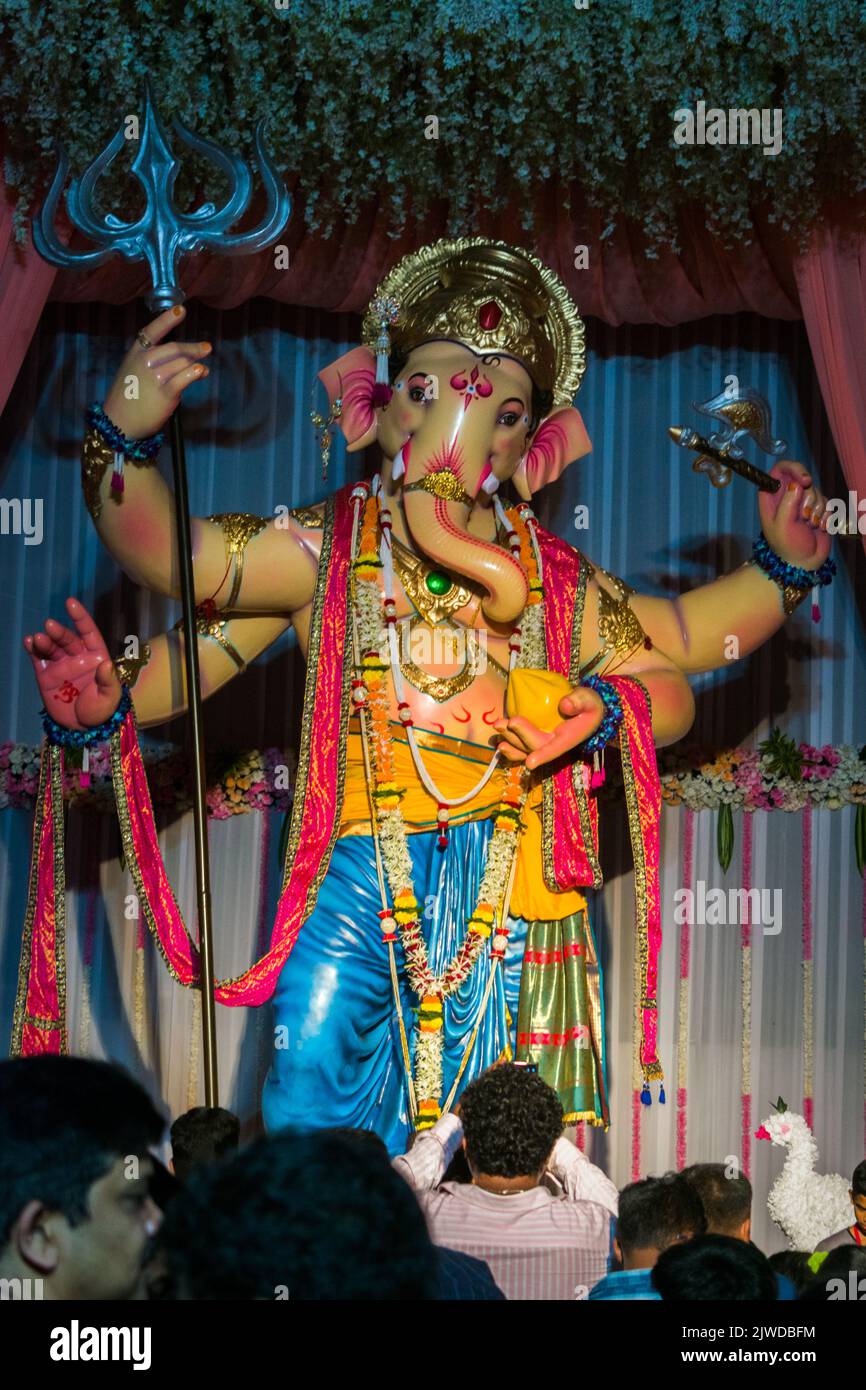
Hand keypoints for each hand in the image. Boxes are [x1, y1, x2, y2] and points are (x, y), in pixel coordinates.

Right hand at [24, 598, 122, 732]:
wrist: (81, 729)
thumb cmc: (101, 711)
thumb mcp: (109, 698)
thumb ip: (108, 681)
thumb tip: (105, 664)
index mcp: (96, 657)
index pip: (89, 633)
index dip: (80, 617)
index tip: (70, 602)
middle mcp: (78, 657)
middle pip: (67, 639)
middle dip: (58, 632)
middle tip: (49, 627)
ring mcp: (61, 665)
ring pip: (51, 647)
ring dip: (44, 641)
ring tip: (37, 639)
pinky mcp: (46, 676)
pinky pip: (39, 659)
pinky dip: (33, 649)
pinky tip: (29, 642)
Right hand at [102, 305, 211, 439]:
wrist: (120, 423)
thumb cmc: (128, 398)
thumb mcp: (133, 372)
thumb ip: (157, 364)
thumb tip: (189, 362)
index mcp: (136, 353)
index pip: (152, 330)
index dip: (167, 319)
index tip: (181, 309)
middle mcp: (145, 361)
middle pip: (175, 347)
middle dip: (193, 348)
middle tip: (206, 348)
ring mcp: (155, 376)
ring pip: (182, 363)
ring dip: (195, 364)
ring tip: (202, 370)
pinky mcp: (165, 392)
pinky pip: (184, 378)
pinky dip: (195, 373)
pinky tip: (202, 371)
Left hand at [492, 686, 604, 770]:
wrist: (587, 710)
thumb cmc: (589, 705)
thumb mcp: (590, 700)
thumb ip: (579, 701)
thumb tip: (564, 705)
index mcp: (568, 739)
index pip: (555, 749)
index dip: (543, 756)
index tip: (530, 763)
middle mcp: (554, 744)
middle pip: (534, 745)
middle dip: (517, 737)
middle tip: (502, 723)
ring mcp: (543, 742)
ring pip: (524, 747)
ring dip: (509, 740)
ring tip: (497, 728)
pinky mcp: (536, 736)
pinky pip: (520, 746)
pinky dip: (510, 746)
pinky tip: (498, 742)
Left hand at [758, 460, 831, 569]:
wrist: (802, 563)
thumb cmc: (786, 546)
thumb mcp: (782, 525)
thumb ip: (787, 503)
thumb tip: (797, 485)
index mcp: (772, 496)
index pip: (781, 469)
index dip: (795, 469)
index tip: (805, 481)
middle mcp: (787, 495)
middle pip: (804, 480)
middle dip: (809, 498)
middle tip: (803, 517)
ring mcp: (803, 502)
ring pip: (818, 492)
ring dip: (817, 510)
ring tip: (808, 526)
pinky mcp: (818, 510)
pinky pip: (828, 503)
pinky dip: (825, 516)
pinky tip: (818, 528)